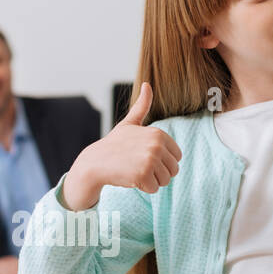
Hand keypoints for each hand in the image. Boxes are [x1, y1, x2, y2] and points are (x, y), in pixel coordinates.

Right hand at [60, 81, 182, 209]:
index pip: (176, 157)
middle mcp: (156, 145)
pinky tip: (130, 178)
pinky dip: (143, 188)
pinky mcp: (143, 175)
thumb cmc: (114, 144)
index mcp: (159, 134)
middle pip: (173, 171)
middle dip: (158, 173)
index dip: (162, 162)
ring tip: (134, 171)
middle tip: (139, 166)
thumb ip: (142, 106)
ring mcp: (150, 160)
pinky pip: (154, 189)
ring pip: (165, 181)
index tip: (144, 157)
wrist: (96, 162)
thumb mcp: (130, 123)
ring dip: (150, 181)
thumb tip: (147, 84)